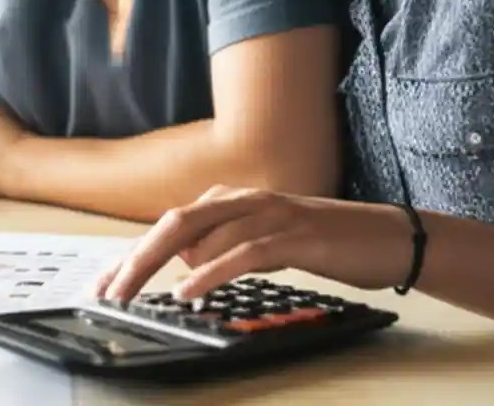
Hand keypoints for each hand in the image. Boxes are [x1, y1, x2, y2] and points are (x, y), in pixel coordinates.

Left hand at [93, 186, 414, 301]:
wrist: (390, 238)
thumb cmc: (323, 243)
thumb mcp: (262, 242)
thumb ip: (222, 245)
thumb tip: (184, 262)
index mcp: (231, 200)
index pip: (169, 226)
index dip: (132, 254)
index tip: (103, 283)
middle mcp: (243, 200)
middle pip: (173, 224)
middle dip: (134, 258)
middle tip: (108, 291)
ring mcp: (268, 214)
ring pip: (199, 235)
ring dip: (160, 266)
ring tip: (133, 294)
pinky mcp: (294, 235)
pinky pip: (241, 253)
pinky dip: (210, 272)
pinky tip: (189, 291)